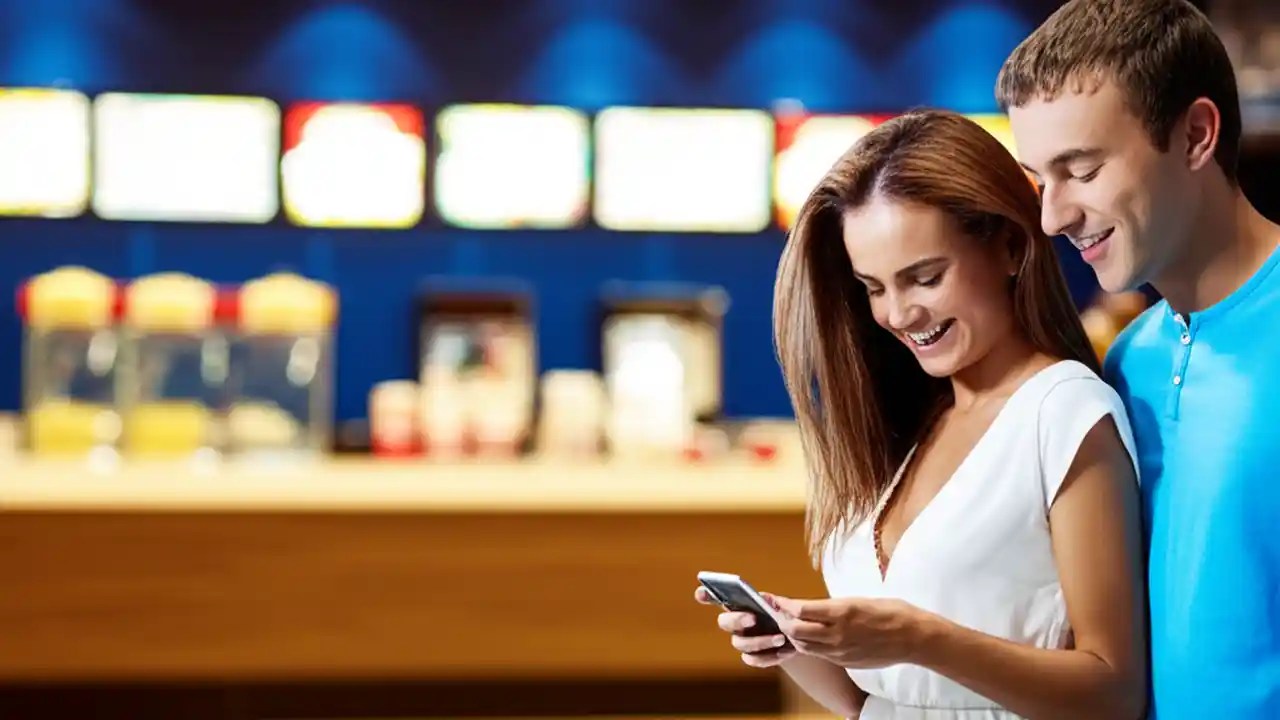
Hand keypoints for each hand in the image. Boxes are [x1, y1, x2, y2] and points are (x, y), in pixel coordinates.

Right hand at [694, 586, 795, 667]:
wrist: (800, 639)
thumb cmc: (789, 617)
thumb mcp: (785, 606)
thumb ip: (775, 603)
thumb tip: (763, 599)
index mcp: (741, 603)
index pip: (717, 597)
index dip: (706, 595)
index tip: (700, 593)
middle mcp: (736, 622)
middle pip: (724, 622)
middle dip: (736, 620)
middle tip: (753, 618)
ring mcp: (743, 641)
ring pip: (739, 643)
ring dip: (760, 641)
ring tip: (780, 638)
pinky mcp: (752, 657)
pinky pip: (752, 660)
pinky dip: (769, 656)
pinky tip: (784, 651)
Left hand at [770, 595, 932, 668]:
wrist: (913, 637)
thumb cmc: (890, 611)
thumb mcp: (858, 600)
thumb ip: (832, 607)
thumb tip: (809, 608)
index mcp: (841, 612)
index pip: (800, 610)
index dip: (783, 604)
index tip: (775, 598)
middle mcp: (837, 634)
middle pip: (795, 631)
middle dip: (782, 621)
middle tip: (779, 612)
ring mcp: (840, 651)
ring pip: (803, 646)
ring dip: (794, 635)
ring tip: (791, 624)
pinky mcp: (845, 662)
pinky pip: (819, 654)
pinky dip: (809, 645)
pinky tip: (810, 636)